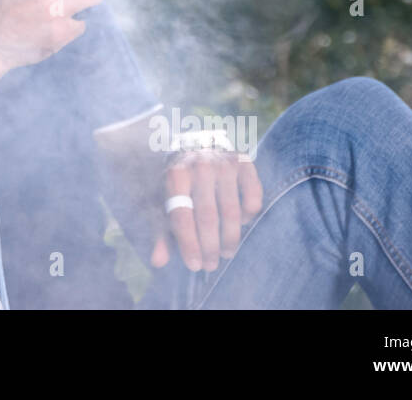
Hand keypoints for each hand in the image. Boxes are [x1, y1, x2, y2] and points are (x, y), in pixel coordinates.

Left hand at [151, 150, 263, 271]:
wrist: (191, 144)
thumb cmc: (173, 180)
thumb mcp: (160, 200)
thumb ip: (160, 231)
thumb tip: (157, 263)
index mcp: (174, 174)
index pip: (181, 216)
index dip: (188, 244)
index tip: (194, 266)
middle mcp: (199, 165)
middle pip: (207, 216)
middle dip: (210, 246)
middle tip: (210, 266)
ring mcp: (223, 162)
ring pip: (231, 210)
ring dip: (230, 238)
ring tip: (226, 253)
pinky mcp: (243, 161)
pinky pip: (253, 194)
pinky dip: (249, 213)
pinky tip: (241, 223)